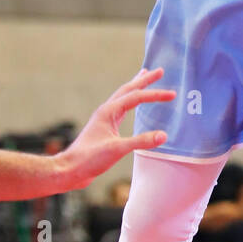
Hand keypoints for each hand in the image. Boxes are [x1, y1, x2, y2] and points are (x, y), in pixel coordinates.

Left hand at [58, 68, 175, 189]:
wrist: (70, 170)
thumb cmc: (89, 159)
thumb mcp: (117, 149)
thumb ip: (140, 141)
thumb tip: (164, 135)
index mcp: (109, 111)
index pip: (136, 97)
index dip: (155, 95)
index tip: (172, 94)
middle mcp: (107, 111)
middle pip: (128, 89)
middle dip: (144, 80)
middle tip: (160, 71)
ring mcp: (105, 118)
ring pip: (123, 96)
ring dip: (136, 86)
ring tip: (144, 76)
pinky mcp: (105, 128)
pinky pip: (121, 108)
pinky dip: (130, 101)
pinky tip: (132, 105)